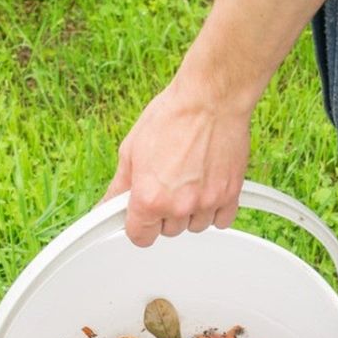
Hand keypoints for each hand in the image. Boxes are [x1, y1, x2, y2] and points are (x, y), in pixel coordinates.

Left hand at [102, 74, 250, 246]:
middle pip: (168, 231)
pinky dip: (214, 209)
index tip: (141, 215)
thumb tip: (107, 206)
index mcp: (148, 198)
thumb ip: (119, 186)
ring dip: (190, 211)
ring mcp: (206, 203)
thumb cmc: (172, 117)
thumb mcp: (132, 150)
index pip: (139, 237)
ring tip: (189, 178)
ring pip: (194, 225)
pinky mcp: (229, 195)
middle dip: (164, 212)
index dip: (138, 225)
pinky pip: (220, 220)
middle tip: (167, 182)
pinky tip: (207, 187)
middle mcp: (178, 206)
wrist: (211, 100)